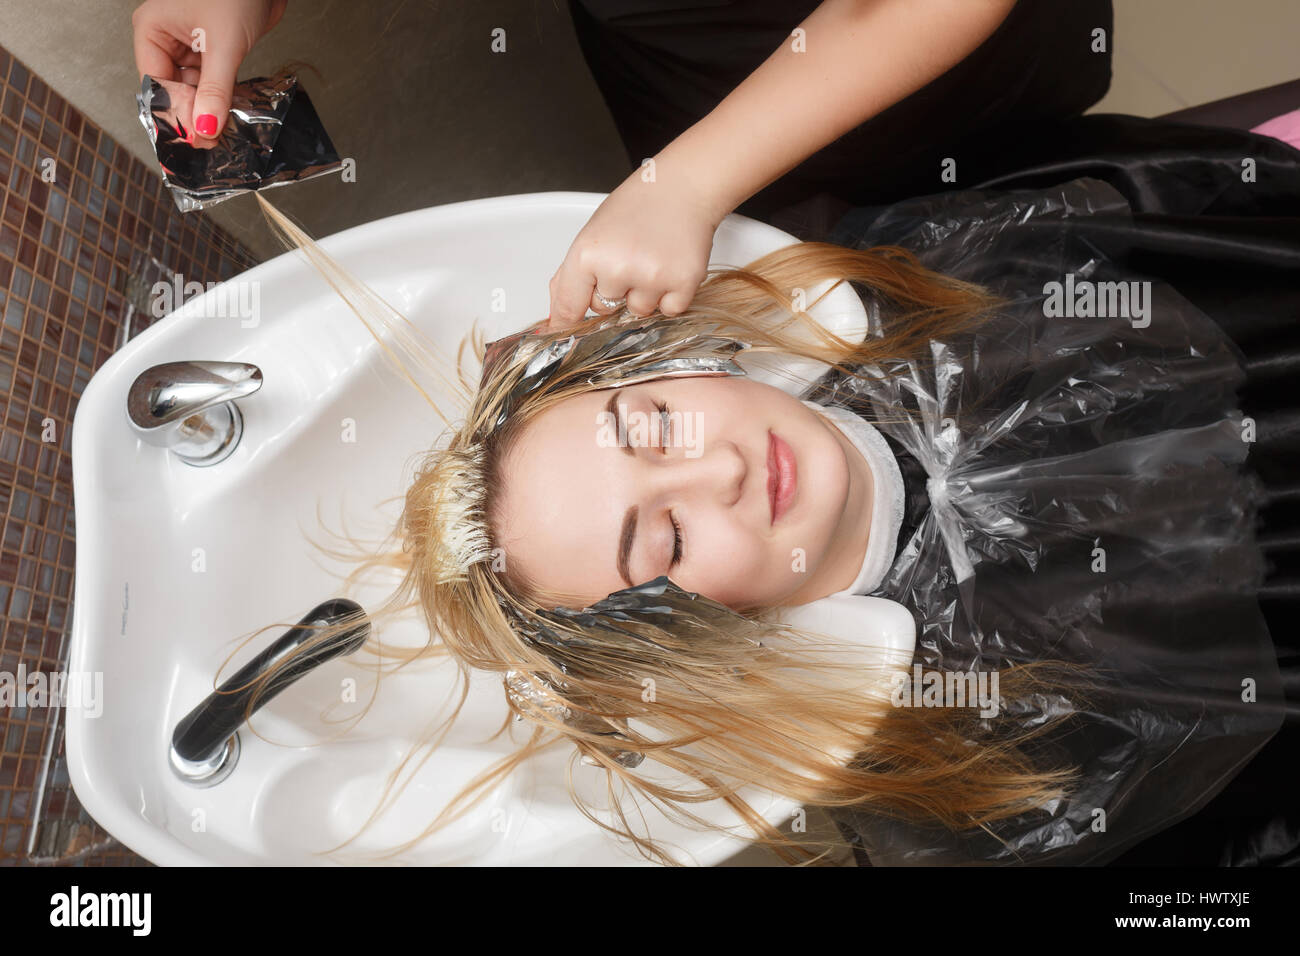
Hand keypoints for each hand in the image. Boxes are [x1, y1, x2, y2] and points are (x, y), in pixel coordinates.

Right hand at [132, 0, 288, 149]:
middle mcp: (166, 38)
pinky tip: (229, 117)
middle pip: (173, 90)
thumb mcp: (224, 46)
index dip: (174, 115)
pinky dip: (221, 99)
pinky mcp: (213, 49)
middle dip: (192, 115)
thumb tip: (205, 128)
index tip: (194, 139)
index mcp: (151, 30)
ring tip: (222, 133)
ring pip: (194, 89)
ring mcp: (190, 44)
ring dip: (208, 110)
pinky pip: (212, 82)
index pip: (156, 85)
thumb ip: (215, 91)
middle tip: (210, 142)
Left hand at [545, 169, 728, 329]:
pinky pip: (668, 310)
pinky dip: (671, 296)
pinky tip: (670, 267)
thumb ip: (571, 275)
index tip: (562, 334)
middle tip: (630, 258)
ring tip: (652, 260)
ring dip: (644, 294)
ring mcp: (651, 278)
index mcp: (588, 253)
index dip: (566, 322)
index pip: (568, 306)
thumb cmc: (638, 206)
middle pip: (604, 309)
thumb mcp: (593, 233)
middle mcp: (618, 268)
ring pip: (638, 312)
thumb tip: (556, 315)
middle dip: (615, 291)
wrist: (684, 187)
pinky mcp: (683, 283)